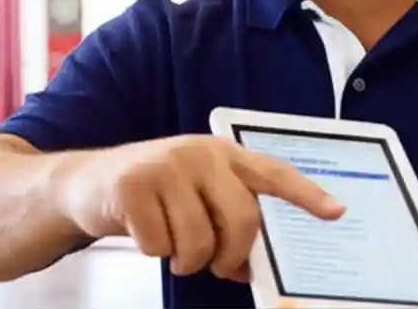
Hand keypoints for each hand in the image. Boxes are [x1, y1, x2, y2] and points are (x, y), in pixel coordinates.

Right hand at [57, 135, 343, 281]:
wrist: (82, 183)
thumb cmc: (147, 194)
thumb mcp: (191, 194)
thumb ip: (224, 217)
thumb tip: (250, 265)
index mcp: (220, 153)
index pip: (272, 173)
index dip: (306, 194)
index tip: (335, 212)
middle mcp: (197, 152)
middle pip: (241, 219)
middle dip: (231, 255)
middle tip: (217, 265)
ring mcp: (164, 166)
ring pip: (200, 241)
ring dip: (186, 259)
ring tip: (171, 245)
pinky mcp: (133, 186)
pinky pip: (161, 246)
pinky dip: (153, 252)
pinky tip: (142, 232)